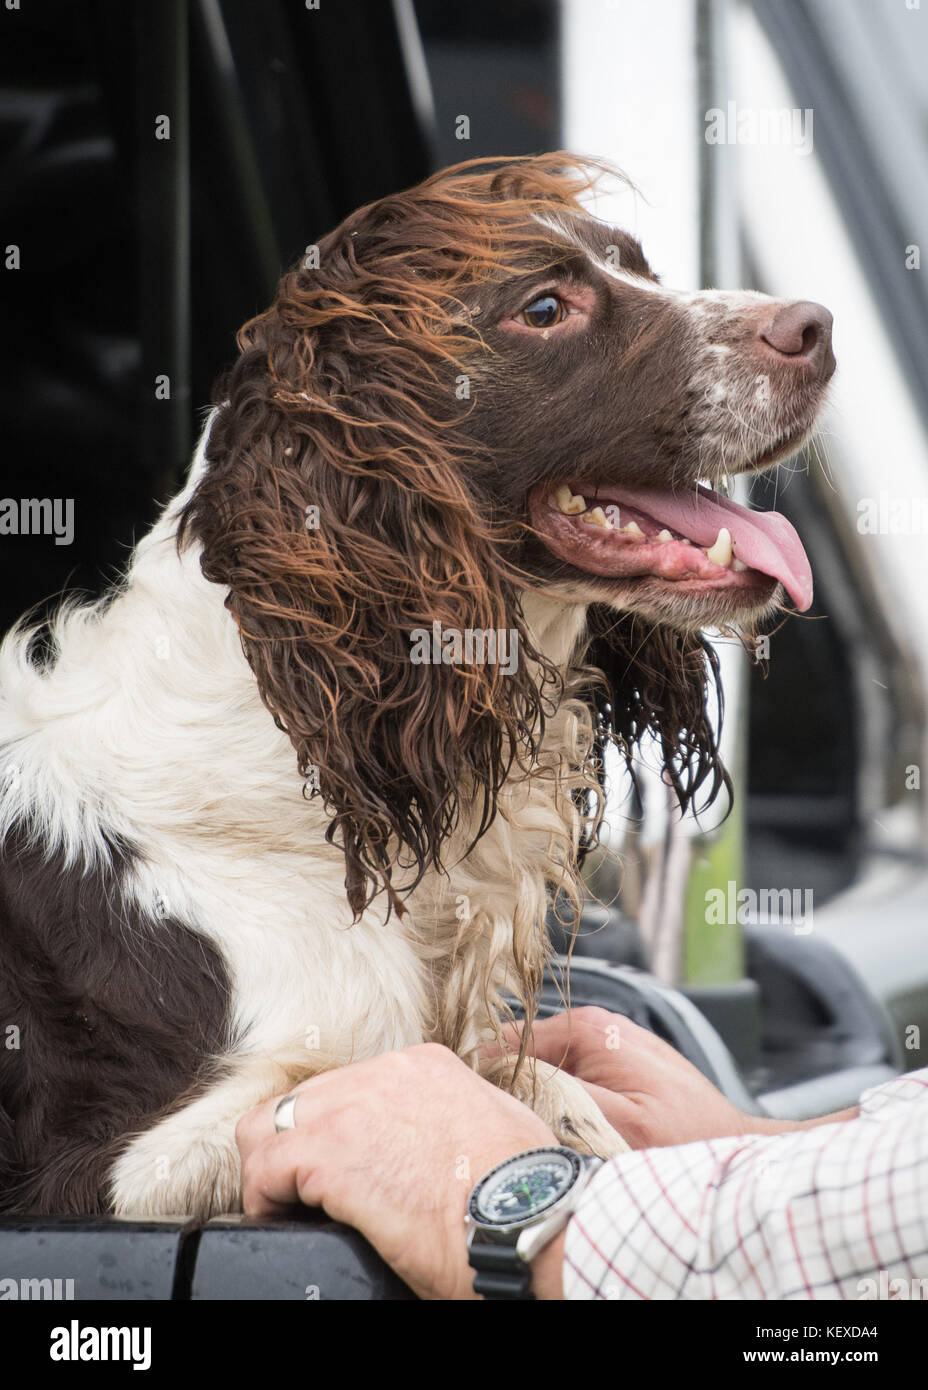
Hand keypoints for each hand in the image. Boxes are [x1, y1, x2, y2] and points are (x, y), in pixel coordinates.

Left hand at [236, 1043, 558, 1300]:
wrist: (531, 1212)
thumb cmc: (526, 1189)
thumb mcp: (493, 1126)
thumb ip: (453, 1119)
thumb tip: (440, 1150)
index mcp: (423, 1066)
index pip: (346, 1088)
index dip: (334, 1135)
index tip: (342, 1174)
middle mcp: (384, 1072)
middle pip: (300, 1101)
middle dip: (294, 1149)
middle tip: (305, 1196)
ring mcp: (352, 1107)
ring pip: (266, 1127)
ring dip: (273, 1172)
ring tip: (291, 1211)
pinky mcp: (330, 1152)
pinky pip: (264, 1170)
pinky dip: (265, 1201)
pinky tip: (287, 1225)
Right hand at [502, 1008, 770, 1147]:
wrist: (735, 1148)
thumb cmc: (686, 1139)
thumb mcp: (614, 1120)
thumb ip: (556, 1092)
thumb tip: (498, 1071)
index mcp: (590, 1028)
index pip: (509, 1039)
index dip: (484, 1074)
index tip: (472, 1111)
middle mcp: (596, 1028)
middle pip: (524, 1054)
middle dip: (509, 1090)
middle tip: (505, 1134)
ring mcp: (608, 1047)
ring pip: (545, 1072)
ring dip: (536, 1102)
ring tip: (537, 1140)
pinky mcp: (617, 1069)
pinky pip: (569, 1082)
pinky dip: (560, 1107)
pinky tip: (565, 1137)